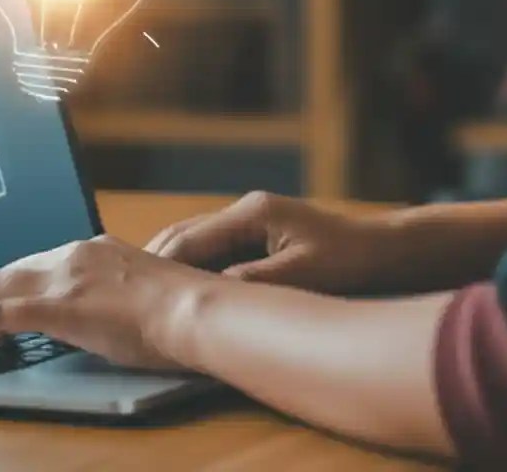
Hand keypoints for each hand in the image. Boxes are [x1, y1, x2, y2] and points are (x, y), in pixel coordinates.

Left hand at [0, 237, 215, 368]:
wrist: (192, 309)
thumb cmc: (181, 308)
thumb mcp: (139, 289)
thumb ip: (113, 292)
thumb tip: (102, 311)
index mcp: (96, 249)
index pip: (42, 261)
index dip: (19, 284)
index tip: (12, 303)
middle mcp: (74, 255)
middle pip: (12, 270)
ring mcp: (64, 279)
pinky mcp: (57, 307)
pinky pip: (2, 315)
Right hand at [144, 192, 399, 294]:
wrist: (382, 250)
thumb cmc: (348, 260)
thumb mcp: (300, 275)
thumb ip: (254, 281)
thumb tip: (211, 295)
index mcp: (252, 213)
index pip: (191, 239)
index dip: (160, 263)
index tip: (135, 287)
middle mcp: (246, 210)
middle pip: (184, 234)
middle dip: (154, 260)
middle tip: (124, 288)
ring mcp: (251, 220)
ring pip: (195, 240)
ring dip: (171, 263)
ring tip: (143, 291)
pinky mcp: (258, 234)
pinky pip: (213, 249)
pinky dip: (193, 266)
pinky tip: (182, 289)